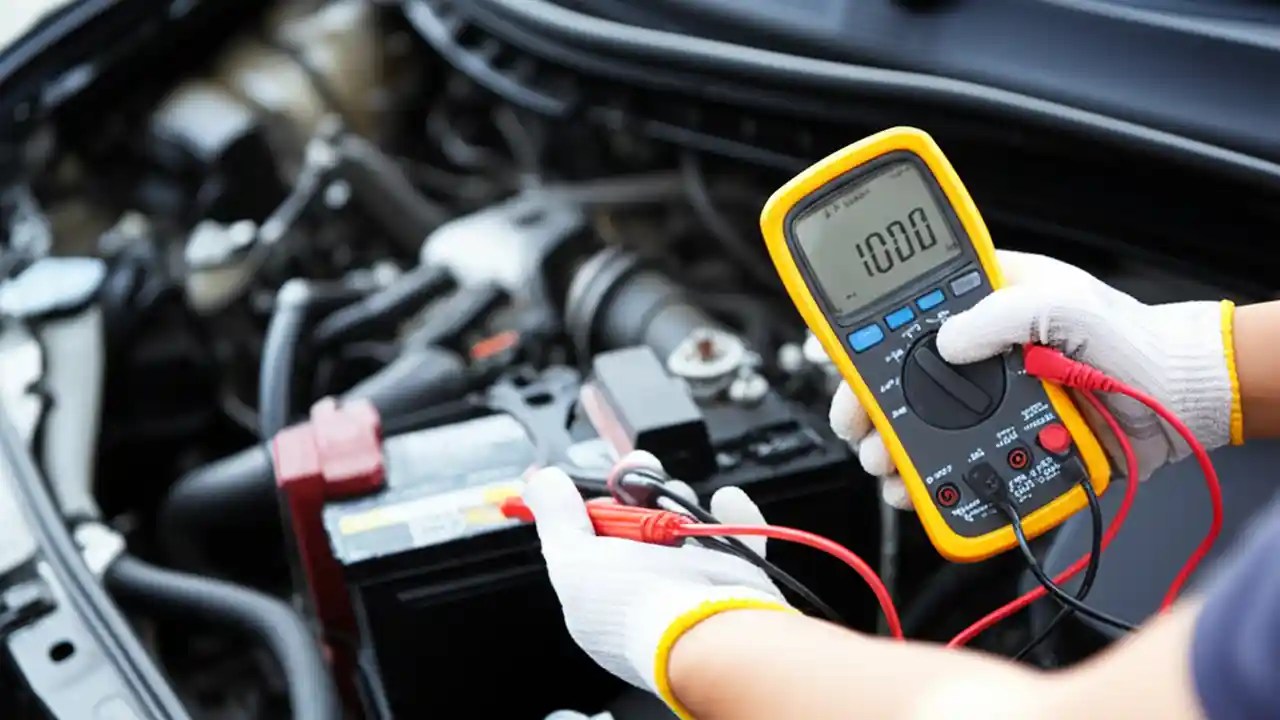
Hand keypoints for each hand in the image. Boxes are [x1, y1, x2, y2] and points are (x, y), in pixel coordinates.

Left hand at [524, 452, 792, 716]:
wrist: (705, 629)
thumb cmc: (634, 603)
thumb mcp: (572, 558)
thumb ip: (555, 517)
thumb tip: (540, 482)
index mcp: (604, 598)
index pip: (593, 541)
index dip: (594, 506)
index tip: (600, 484)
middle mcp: (648, 593)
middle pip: (639, 524)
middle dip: (639, 490)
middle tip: (640, 469)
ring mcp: (694, 587)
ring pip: (684, 525)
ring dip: (680, 499)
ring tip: (678, 497)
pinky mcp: (737, 579)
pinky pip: (736, 536)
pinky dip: (732, 515)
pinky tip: (724, 502)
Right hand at [830, 250, 1240, 509]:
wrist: (1177, 402)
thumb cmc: (1131, 340)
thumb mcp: (1064, 306)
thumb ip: (1002, 317)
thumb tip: (944, 344)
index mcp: (982, 302)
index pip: (902, 310)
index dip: (861, 332)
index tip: (835, 355)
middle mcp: (974, 353)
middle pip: (894, 378)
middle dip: (864, 405)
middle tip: (854, 425)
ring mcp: (983, 403)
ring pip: (913, 427)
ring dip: (888, 449)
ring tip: (884, 464)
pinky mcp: (998, 444)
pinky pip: (949, 466)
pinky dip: (927, 484)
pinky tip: (916, 491)